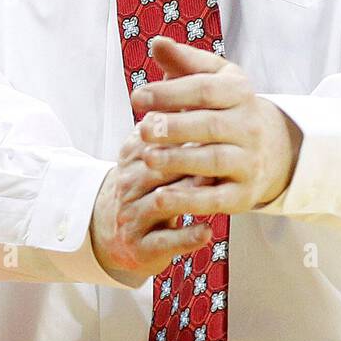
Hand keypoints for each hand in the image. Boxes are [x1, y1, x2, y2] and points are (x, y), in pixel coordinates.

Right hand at [89, 131, 213, 285]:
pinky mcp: (140, 246)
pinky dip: (186, 237)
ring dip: (188, 196)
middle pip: (159, 169)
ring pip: (161, 203)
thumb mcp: (153, 152)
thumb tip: (200, 95)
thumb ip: (174, 128)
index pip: (157, 140)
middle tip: (221, 158)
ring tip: (214, 190)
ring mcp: (132, 216)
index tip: (213, 126)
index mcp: (132, 156)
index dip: (184, 133)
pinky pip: (164, 241)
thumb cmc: (148, 186)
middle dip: (188, 163)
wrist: (119, 232)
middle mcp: (128, 184)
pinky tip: (207, 231)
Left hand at [124, 36, 302, 217]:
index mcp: (239, 92)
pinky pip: (217, 199)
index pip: (205, 89)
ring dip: (180, 160)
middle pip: (211, 125)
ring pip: (214, 161)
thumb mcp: (213, 79)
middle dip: (175, 127)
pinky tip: (162, 198)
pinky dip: (190, 201)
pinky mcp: (244, 194)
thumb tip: (156, 43)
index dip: (170, 92)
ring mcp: (248, 161)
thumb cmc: (226, 109)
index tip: (137, 96)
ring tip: (149, 158)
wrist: (272, 150)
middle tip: (143, 127)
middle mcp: (248, 125)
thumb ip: (184, 62)